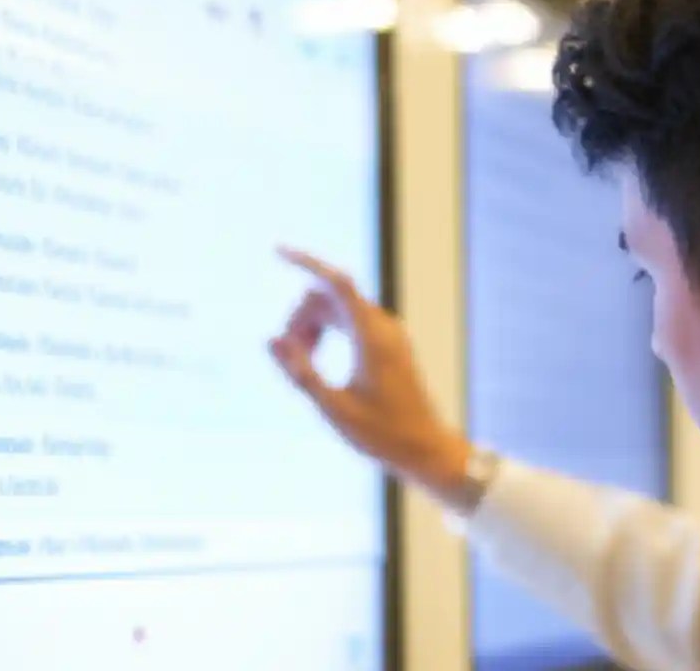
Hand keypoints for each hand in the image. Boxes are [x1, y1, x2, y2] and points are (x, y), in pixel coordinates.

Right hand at [268, 247, 470, 501]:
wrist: (427, 449)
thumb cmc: (382, 433)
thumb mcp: (333, 407)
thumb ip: (301, 372)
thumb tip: (272, 339)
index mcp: (372, 337)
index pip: (337, 282)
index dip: (306, 262)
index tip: (277, 251)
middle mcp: (383, 327)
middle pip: (330, 296)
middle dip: (301, 315)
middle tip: (291, 355)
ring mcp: (388, 333)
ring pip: (339, 308)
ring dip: (312, 324)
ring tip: (303, 361)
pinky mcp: (389, 343)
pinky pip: (351, 320)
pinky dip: (328, 330)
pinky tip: (316, 357)